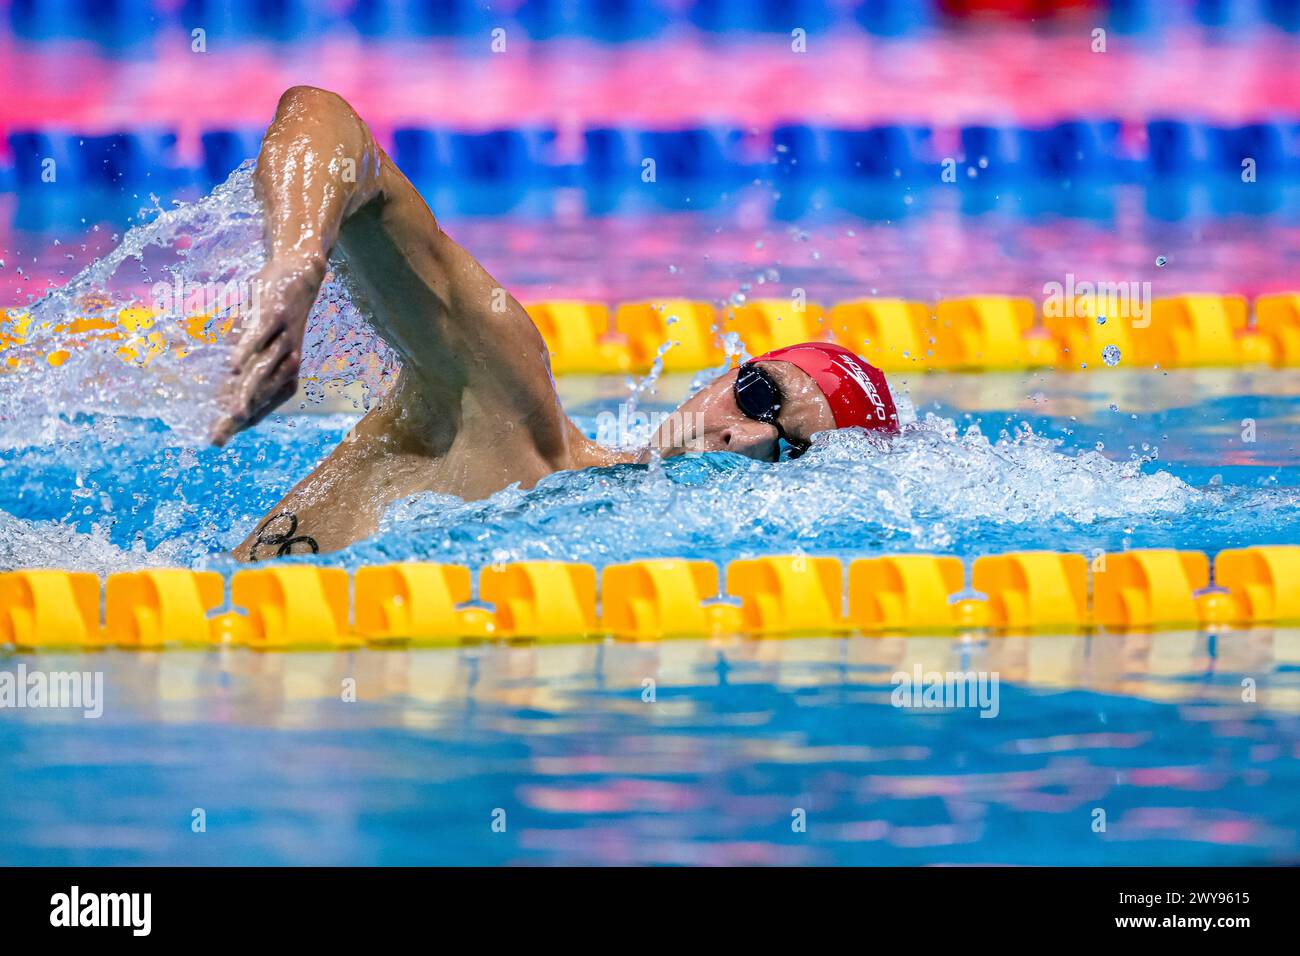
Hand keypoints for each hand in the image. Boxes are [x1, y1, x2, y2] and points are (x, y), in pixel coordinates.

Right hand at [210, 258, 322, 445]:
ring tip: (232, 414)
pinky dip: (246, 351)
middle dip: (239, 417)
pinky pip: (259, 337)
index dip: (240, 422)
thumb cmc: (275, 315)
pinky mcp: (275, 316)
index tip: (216, 439)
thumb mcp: (260, 344)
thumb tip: (219, 382)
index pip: (260, 404)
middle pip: (259, 395)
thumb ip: (243, 364)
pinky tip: (233, 366)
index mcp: (284, 374)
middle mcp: (287, 362)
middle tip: (217, 437)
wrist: (301, 275)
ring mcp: (283, 339)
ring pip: (261, 371)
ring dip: (246, 393)